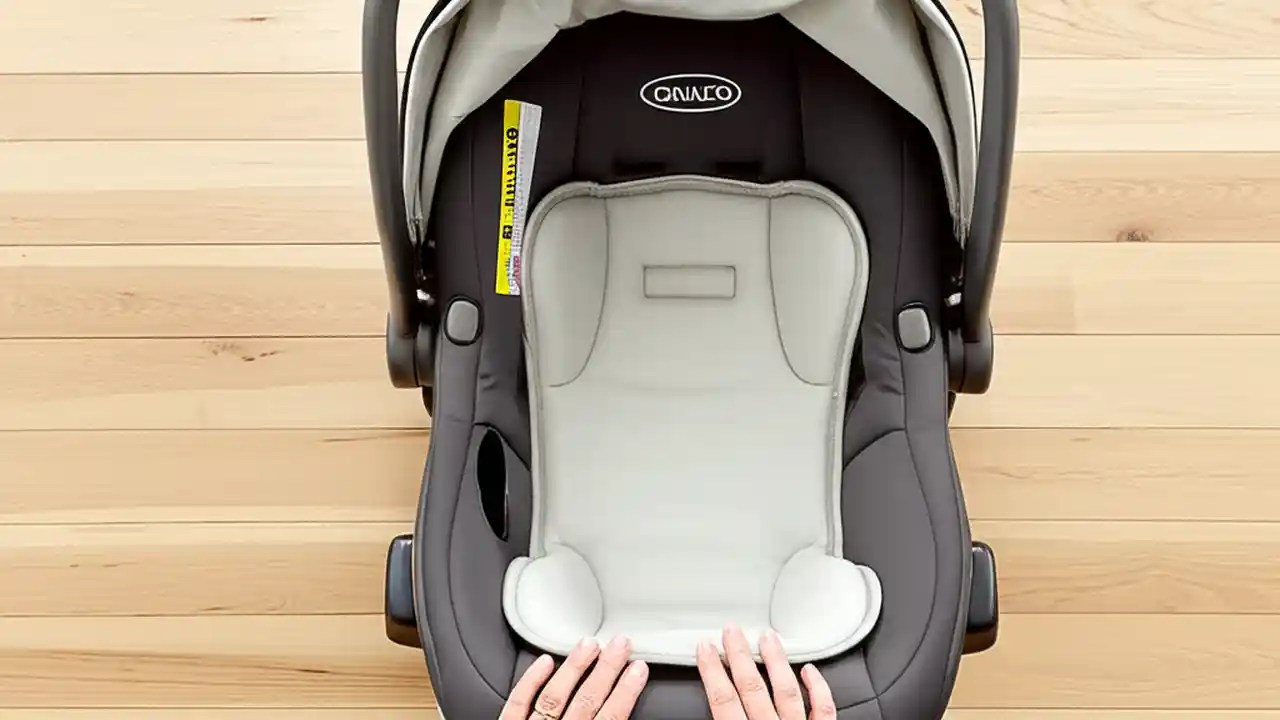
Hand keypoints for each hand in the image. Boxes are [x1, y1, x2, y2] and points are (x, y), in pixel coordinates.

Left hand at [500, 636, 649, 719]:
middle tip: (620, 644)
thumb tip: (621, 705)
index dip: (626, 692)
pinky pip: (517, 704)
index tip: (639, 669)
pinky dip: (530, 680)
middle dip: (606, 669)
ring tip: (589, 644)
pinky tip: (544, 661)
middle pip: (587, 701)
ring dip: (574, 668)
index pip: (611, 718)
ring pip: (554, 696)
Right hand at [696, 626, 836, 719]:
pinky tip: (810, 670)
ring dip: (775, 661)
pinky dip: (818, 688)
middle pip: (752, 688)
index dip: (712, 671)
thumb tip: (714, 706)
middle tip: (732, 631)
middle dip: (739, 655)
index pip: (723, 700)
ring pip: (786, 691)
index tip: (705, 648)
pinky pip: (823, 710)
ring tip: (767, 636)